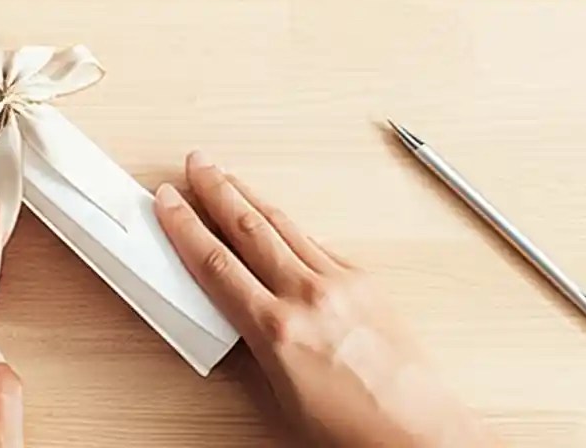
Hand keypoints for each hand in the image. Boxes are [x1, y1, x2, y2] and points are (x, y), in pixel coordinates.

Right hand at [154, 153, 496, 447]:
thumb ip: (254, 343)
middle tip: (197, 164)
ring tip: (229, 177)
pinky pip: (317, 244)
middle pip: (248, 228)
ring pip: (284, 226)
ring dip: (251, 197)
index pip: (216, 263)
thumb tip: (234, 308)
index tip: (169, 202)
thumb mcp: (279, 393)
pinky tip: (278, 219)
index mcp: (276, 329)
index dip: (185, 226)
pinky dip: (290, 227)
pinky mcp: (366, 282)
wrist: (416, 432)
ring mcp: (340, 283)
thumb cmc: (351, 429)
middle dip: (216, 190)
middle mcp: (307, 296)